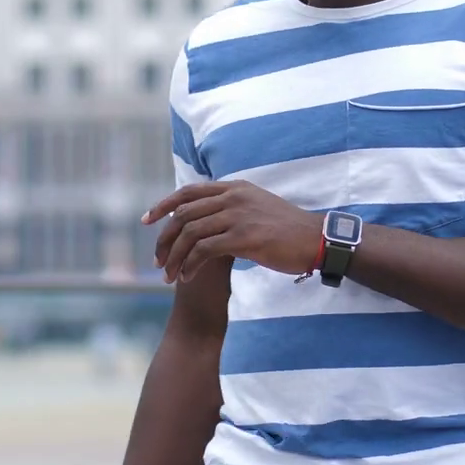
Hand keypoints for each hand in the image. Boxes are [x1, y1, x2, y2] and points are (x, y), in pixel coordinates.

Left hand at [144, 180, 323, 282]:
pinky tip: (187, 277)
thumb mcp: (257, 209)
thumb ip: (231, 210)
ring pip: (190, 233)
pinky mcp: (244, 237)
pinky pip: (204, 250)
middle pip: (184, 214)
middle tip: (157, 260)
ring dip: (175, 257)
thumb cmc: (288, 230)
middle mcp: (234, 197)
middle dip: (165, 239)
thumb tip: (204, 222)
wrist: (317, 240)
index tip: (147, 221)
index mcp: (235, 188)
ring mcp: (238, 215)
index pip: (188, 192)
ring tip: (170, 275)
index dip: (163, 205)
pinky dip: (190, 264)